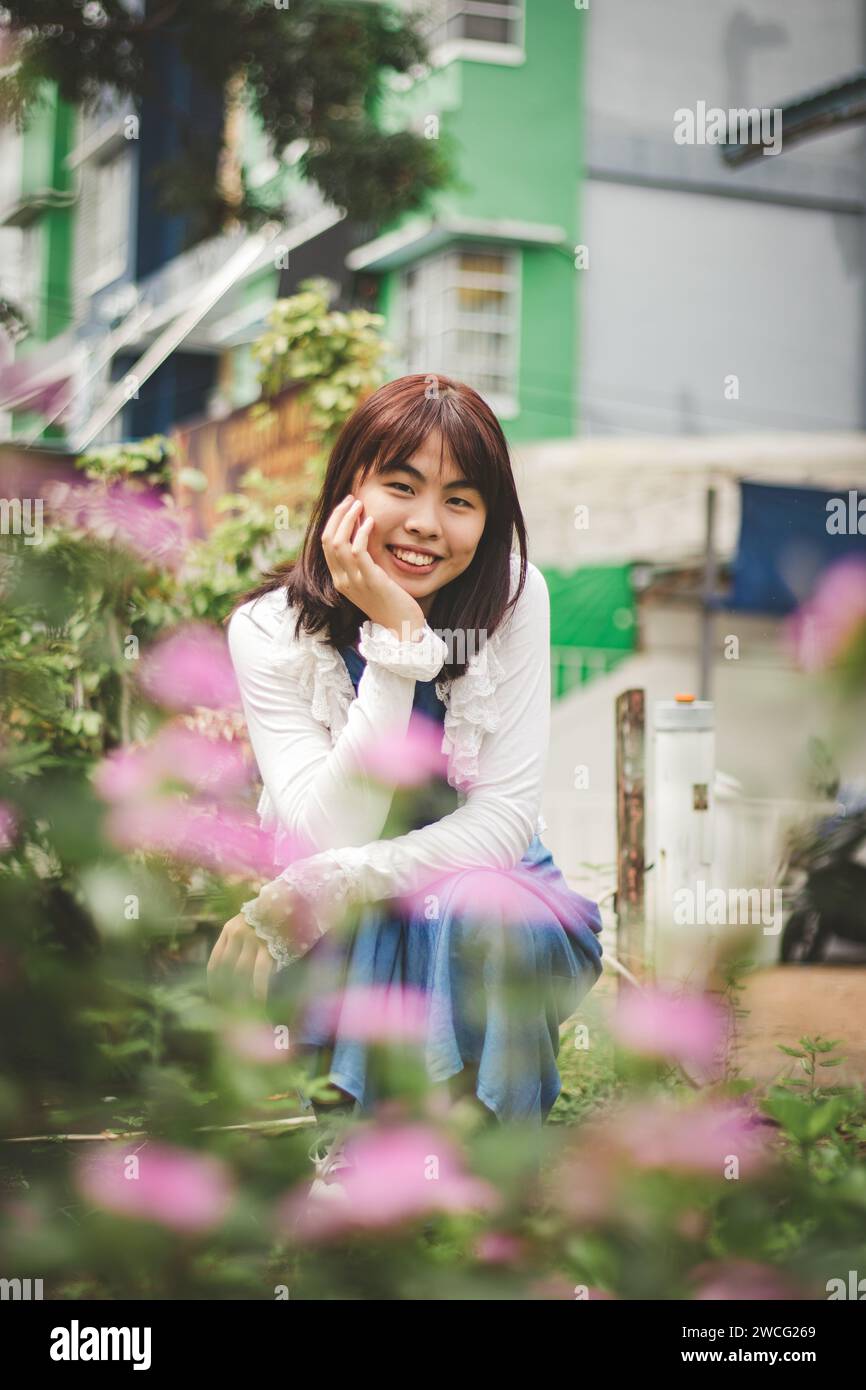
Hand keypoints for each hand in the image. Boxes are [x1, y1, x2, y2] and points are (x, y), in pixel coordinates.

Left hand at [207, 914, 274, 1002]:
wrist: (297, 899)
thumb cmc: (275, 916)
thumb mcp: (250, 924)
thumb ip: (239, 943)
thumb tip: (233, 976)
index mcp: (229, 929)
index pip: (215, 962)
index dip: (215, 983)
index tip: (217, 997)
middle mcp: (237, 933)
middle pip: (226, 969)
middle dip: (226, 991)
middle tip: (230, 1008)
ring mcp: (253, 939)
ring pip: (241, 973)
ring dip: (242, 993)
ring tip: (245, 1008)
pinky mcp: (270, 947)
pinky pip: (260, 974)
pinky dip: (258, 989)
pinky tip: (260, 1001)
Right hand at [322, 495, 425, 639]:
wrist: (402, 627)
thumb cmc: (391, 602)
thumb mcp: (371, 579)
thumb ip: (363, 562)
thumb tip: (362, 533)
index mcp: (339, 580)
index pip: (326, 545)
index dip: (334, 522)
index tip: (346, 506)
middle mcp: (341, 581)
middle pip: (328, 540)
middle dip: (338, 516)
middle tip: (352, 499)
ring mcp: (353, 582)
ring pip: (339, 543)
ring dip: (348, 519)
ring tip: (360, 505)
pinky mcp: (369, 581)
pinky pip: (357, 551)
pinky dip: (361, 533)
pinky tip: (371, 522)